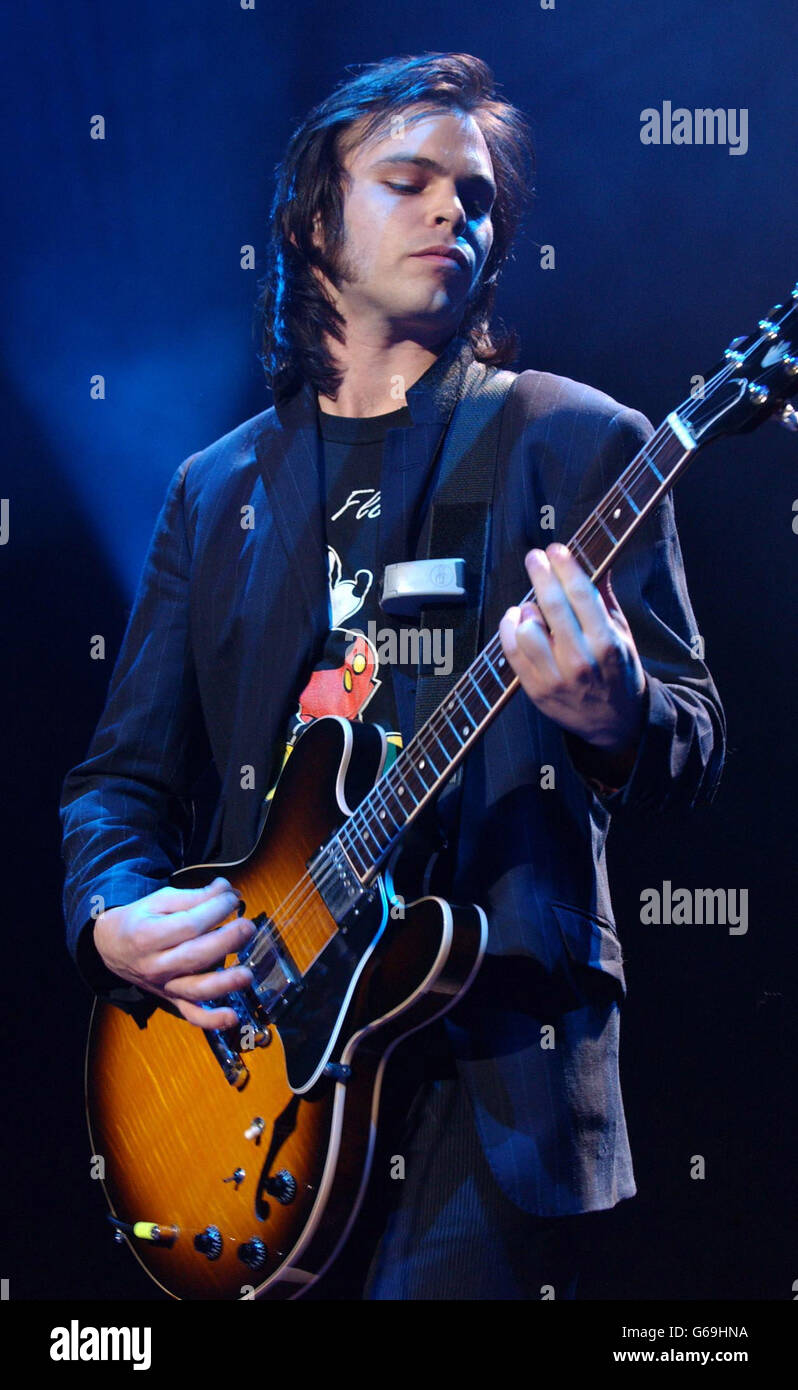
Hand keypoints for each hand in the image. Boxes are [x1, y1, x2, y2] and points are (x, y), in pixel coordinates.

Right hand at [93, 878, 255, 1030]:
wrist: (112, 947)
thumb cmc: (140, 920)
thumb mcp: (160, 900)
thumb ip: (195, 896)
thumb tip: (228, 889)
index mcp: (148, 935)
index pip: (189, 925)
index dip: (216, 910)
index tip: (232, 898)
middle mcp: (156, 965)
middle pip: (196, 956)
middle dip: (227, 941)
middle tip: (248, 927)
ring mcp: (165, 985)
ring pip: (196, 990)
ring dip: (225, 984)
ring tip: (246, 974)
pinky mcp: (173, 999)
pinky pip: (191, 1015)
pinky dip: (211, 1020)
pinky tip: (232, 1017)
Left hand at [499, 543, 646, 760]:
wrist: (615, 723)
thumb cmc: (619, 672)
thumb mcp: (623, 635)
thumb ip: (606, 599)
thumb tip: (599, 562)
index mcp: (606, 642)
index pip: (581, 594)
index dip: (565, 566)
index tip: (556, 549)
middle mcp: (580, 659)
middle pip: (552, 605)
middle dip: (540, 574)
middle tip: (534, 558)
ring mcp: (555, 677)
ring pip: (527, 628)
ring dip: (527, 608)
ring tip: (532, 606)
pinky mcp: (535, 689)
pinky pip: (511, 651)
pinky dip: (509, 629)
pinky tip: (516, 620)